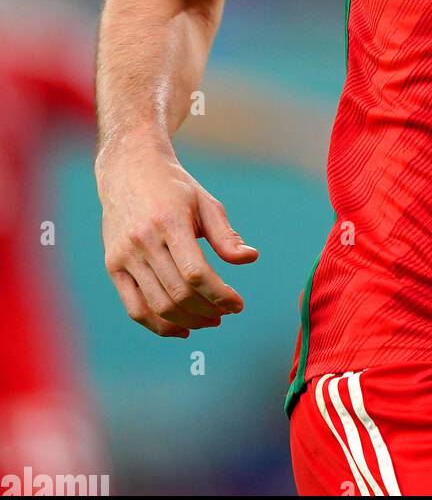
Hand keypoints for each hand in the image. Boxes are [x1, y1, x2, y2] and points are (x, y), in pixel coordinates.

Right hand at [96, 133, 258, 337]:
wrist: (129, 171)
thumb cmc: (174, 187)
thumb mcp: (205, 202)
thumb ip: (226, 235)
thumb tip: (250, 259)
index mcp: (169, 222)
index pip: (196, 273)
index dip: (220, 294)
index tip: (238, 303)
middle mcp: (143, 241)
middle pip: (178, 292)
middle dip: (208, 310)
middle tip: (227, 313)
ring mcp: (124, 256)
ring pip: (157, 305)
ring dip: (188, 321)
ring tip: (210, 320)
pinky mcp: (112, 267)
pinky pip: (135, 308)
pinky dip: (159, 325)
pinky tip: (182, 328)